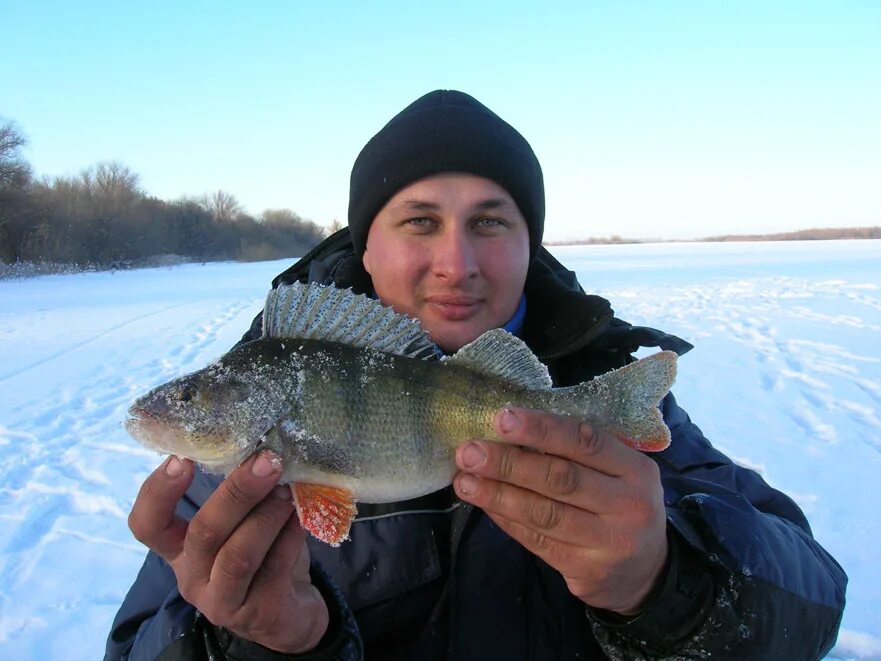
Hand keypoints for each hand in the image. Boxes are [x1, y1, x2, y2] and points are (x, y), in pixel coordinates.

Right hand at [128, 452, 328, 652]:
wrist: (292, 612)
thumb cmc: (264, 554)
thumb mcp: (244, 523)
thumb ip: (242, 496)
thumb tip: (263, 448)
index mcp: (180, 550)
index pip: (147, 525)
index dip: (158, 492)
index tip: (181, 458)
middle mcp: (193, 576)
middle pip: (203, 533)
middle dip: (236, 492)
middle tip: (267, 461)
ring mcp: (223, 600)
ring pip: (238, 555)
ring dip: (266, 516)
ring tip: (288, 490)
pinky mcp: (258, 612)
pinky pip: (274, 568)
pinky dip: (289, 537)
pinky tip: (302, 516)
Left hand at [453, 408, 667, 614]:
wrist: (645, 572)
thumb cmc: (618, 505)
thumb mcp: (618, 472)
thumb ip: (578, 452)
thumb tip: (512, 427)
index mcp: (636, 469)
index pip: (586, 441)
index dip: (542, 429)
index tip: (502, 418)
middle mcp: (629, 505)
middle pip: (561, 479)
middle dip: (509, 462)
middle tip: (470, 451)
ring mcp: (610, 542)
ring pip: (545, 513)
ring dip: (498, 494)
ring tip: (464, 480)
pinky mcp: (587, 571)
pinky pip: (537, 541)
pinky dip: (506, 520)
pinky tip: (484, 504)